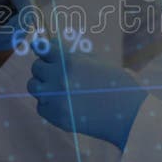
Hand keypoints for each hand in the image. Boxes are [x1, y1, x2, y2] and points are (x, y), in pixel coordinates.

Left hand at [27, 42, 146, 149]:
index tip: (40, 48)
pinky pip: (41, 107)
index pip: (42, 48)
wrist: (128, 114)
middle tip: (56, 73)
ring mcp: (55, 99)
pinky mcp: (55, 117)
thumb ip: (74, 54)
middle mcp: (58, 79)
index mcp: (68, 61)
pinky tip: (64, 105)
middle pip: (36, 67)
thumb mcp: (96, 62)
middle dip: (45, 68)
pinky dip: (49, 105)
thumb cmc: (116, 84)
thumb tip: (53, 45)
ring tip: (56, 88)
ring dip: (42, 85)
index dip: (41, 48)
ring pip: (34, 86)